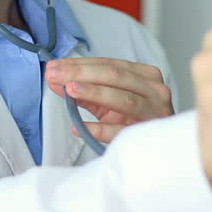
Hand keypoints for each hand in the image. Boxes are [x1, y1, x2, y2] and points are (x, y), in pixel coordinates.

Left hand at [45, 58, 173, 142]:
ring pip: (123, 99)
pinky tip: (80, 127)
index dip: (80, 64)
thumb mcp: (108, 100)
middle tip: (54, 74)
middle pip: (115, 76)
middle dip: (81, 73)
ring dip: (94, 92)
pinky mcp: (147, 137)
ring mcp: (154, 113)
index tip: (55, 66)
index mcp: (145, 75)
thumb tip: (54, 79)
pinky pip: (121, 132)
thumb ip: (83, 88)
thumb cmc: (132, 118)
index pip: (109, 64)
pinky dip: (99, 129)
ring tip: (69, 90)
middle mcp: (154, 91)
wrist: (157, 147)